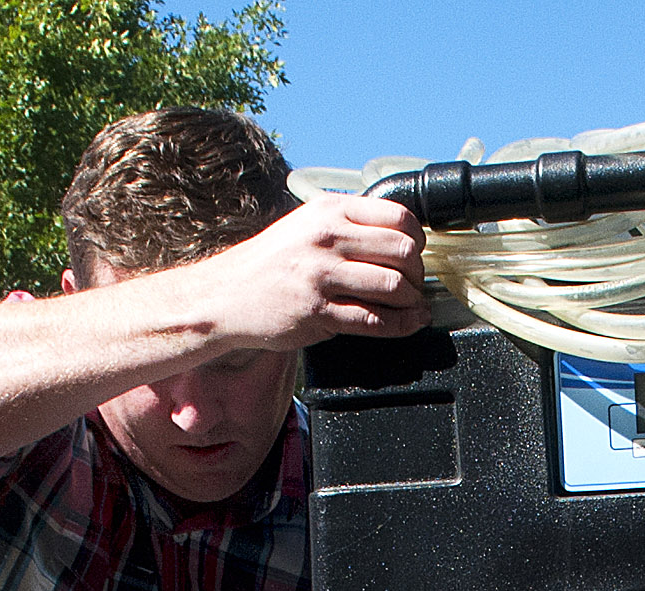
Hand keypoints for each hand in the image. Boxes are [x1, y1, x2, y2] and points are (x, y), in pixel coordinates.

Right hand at [196, 196, 428, 349]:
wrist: (226, 296)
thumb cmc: (271, 263)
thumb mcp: (307, 226)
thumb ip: (348, 226)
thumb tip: (401, 240)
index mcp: (330, 210)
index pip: (399, 217)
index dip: (418, 240)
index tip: (416, 255)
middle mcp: (327, 238)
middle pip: (403, 252)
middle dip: (418, 274)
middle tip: (414, 285)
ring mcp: (321, 276)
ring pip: (394, 287)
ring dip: (411, 302)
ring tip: (410, 307)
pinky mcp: (317, 312)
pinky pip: (375, 321)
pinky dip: (401, 326)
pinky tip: (407, 324)